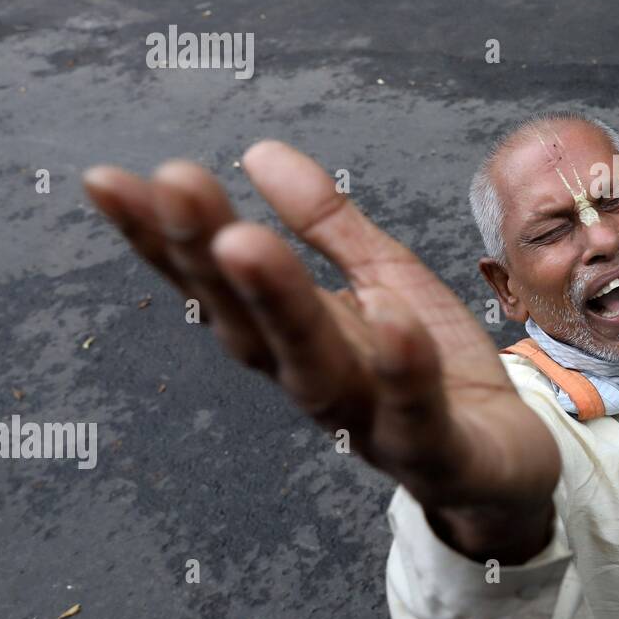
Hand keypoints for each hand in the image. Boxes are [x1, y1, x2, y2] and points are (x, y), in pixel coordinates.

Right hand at [83, 142, 558, 556]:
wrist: (507, 468)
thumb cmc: (431, 371)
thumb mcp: (386, 279)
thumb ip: (328, 225)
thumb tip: (259, 150)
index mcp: (299, 338)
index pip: (221, 287)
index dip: (164, 239)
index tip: (110, 180)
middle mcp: (320, 384)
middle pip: (252, 326)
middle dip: (209, 259)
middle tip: (175, 185)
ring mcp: (375, 426)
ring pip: (317, 372)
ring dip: (281, 307)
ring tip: (246, 240)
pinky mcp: (440, 455)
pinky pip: (417, 414)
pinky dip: (401, 368)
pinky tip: (389, 313)